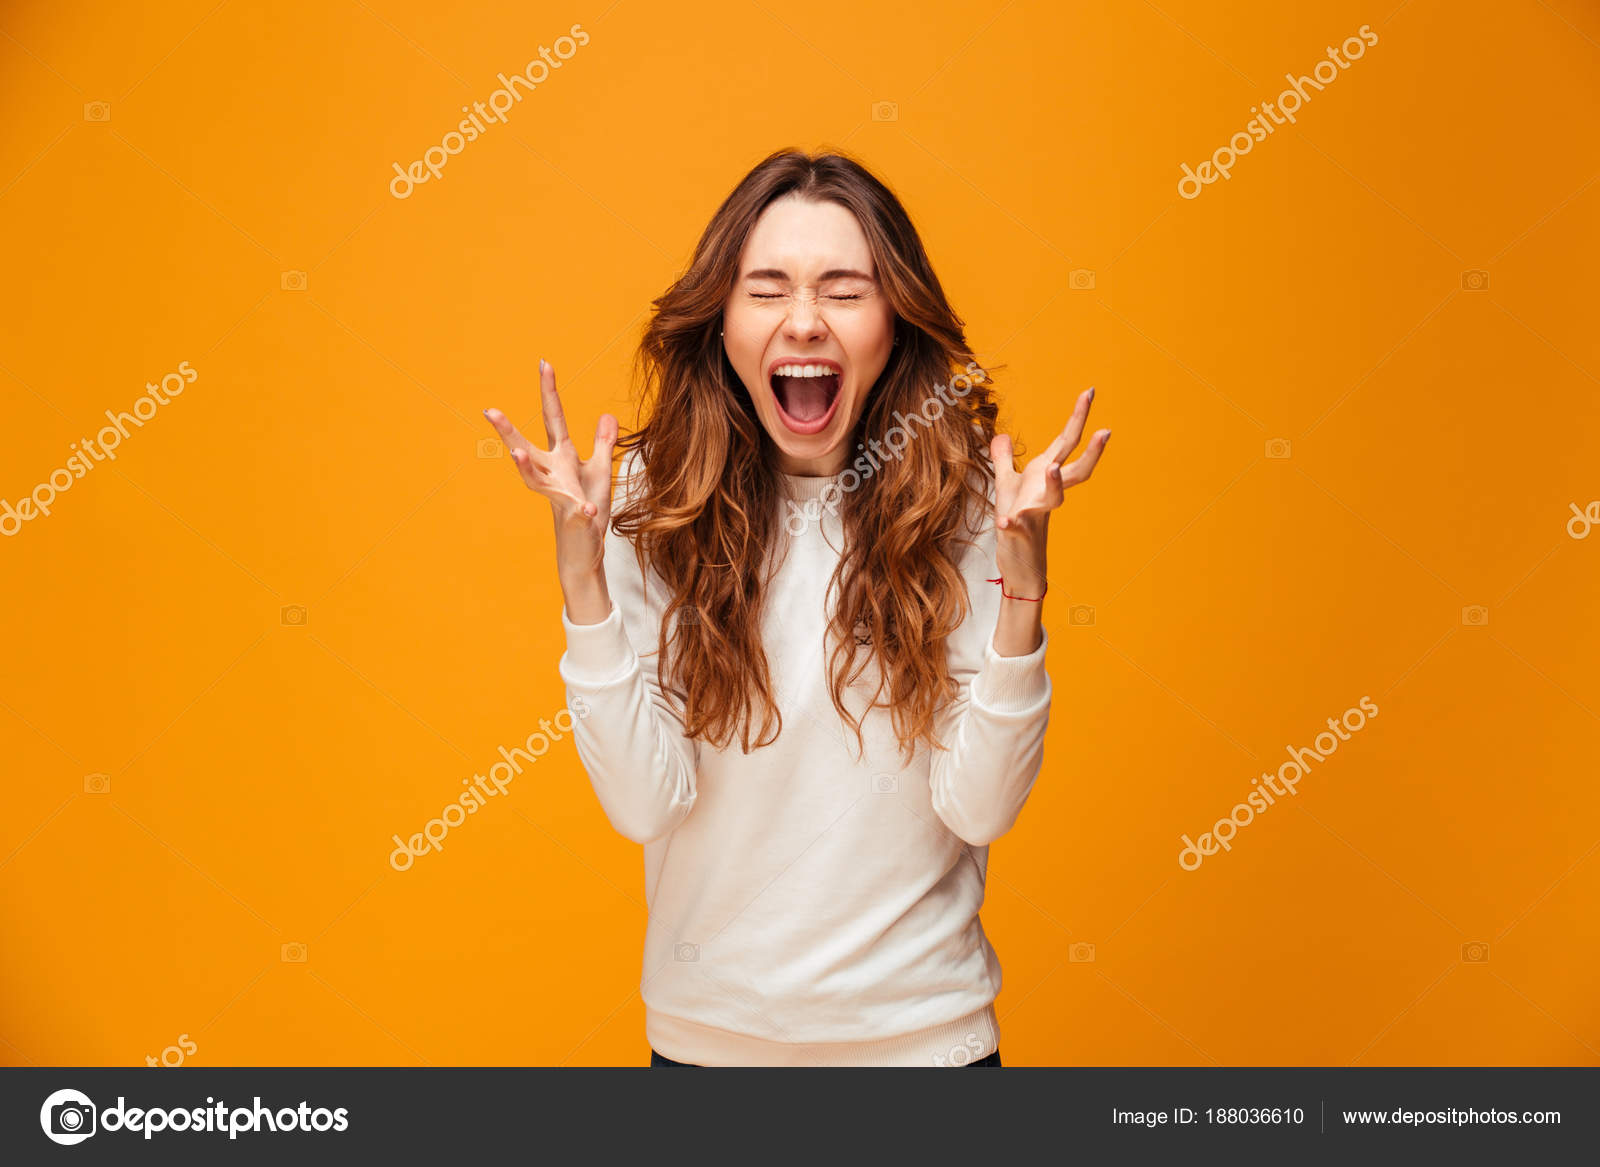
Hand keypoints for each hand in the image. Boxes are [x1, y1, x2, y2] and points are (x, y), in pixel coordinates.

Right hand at [483, 359, 617, 593]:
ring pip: (536, 480)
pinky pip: (576, 512)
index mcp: (562, 458)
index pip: (552, 419)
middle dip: (509, 429)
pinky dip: (581, 509)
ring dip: (525, 467)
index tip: (544, 363)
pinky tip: (586, 508)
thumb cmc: (589, 507)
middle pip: (528, 447)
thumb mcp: (600, 470)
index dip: (549, 392)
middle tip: (490, 410)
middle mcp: (553, 474)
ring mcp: (559, 496)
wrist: (585, 547)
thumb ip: (602, 443)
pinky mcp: (574, 518)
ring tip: (515, 452)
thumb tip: (607, 414)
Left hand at [988, 386, 1109, 596]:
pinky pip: (1018, 528)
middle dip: (1091, 450)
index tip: (1089, 391)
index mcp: (1044, 477)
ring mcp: (1036, 514)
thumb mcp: (1006, 486)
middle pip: (1076, 470)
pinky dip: (1012, 524)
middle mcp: (1046, 493)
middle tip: (1105, 430)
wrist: (1019, 565)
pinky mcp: (1020, 534)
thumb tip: (1001, 435)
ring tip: (1051, 466)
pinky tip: (1005, 521)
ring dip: (1054, 483)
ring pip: (1053, 499)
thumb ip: (1004, 460)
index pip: (1066, 443)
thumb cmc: (1016, 523)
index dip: (1078, 418)